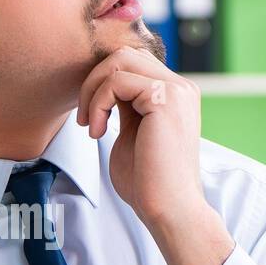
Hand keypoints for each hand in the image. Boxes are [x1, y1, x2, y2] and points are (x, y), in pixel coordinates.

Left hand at [76, 48, 235, 264]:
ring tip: (91, 127)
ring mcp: (175, 90)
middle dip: (93, 81)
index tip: (91, 117)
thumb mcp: (133, 133)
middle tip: (85, 119)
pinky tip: (99, 132)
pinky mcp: (164, 99)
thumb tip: (107, 84)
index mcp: (175, 94)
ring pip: (119, 61)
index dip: (102, 82)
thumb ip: (126, 106)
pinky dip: (98, 104)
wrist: (169, 210)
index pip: (132, 63)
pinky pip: (117, 82)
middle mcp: (180, 87)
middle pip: (124, 54)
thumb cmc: (148, 182)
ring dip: (93, 92)